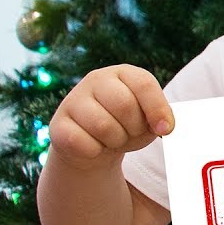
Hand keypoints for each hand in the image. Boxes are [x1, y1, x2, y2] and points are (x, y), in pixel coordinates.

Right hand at [48, 65, 172, 170]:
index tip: (165, 130)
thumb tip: (166, 127)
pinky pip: (82, 142)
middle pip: (124, 105)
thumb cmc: (128, 127)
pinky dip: (95, 151)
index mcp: (124, 73)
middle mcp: (96, 80)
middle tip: (131, 133)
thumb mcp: (149, 120)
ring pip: (103, 126)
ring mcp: (73, 100)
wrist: (94, 146)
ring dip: (116, 141)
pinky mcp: (57, 124)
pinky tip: (94, 146)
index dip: (158, 110)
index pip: (144, 84)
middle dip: (135, 128)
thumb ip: (161, 119)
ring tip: (113, 138)